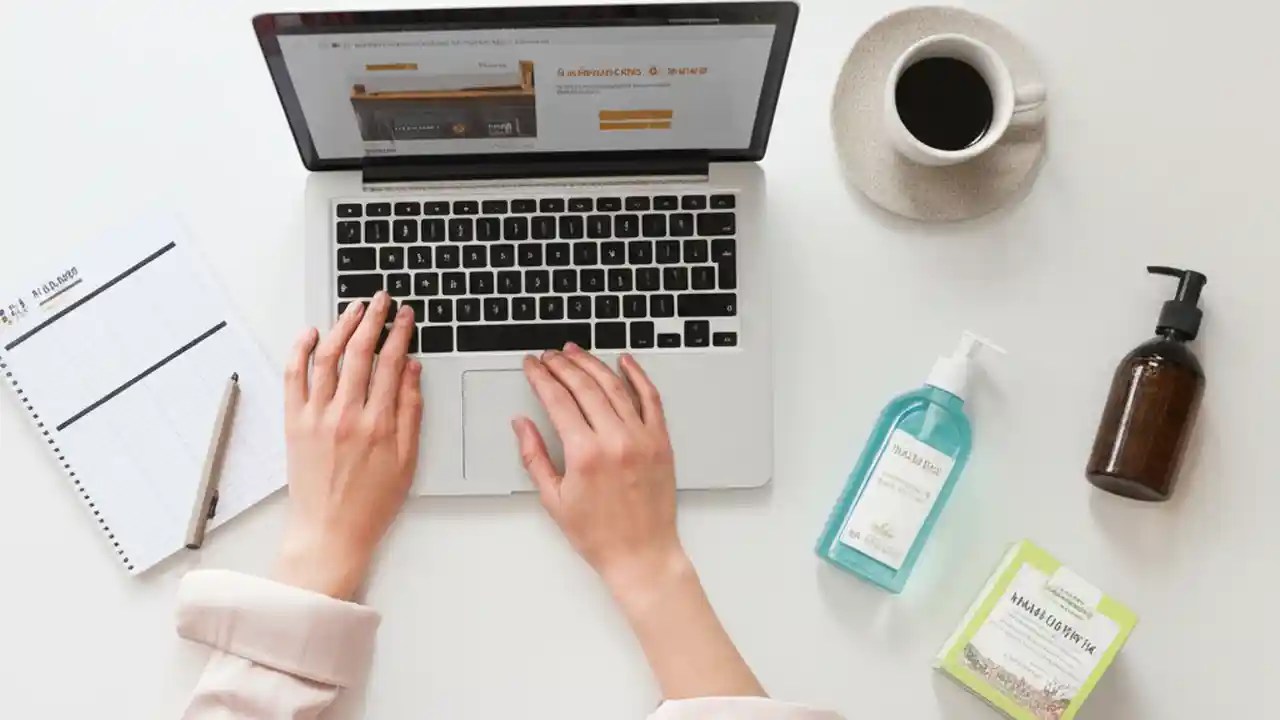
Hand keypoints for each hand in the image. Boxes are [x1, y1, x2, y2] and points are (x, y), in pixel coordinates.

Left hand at [275, 292, 422, 598]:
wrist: (329, 532)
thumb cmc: (370, 503)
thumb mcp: (407, 459)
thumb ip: (412, 411)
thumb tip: (412, 371)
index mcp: (379, 424)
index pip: (392, 363)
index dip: (400, 332)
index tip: (406, 316)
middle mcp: (346, 415)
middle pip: (360, 351)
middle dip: (373, 319)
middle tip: (381, 300)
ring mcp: (316, 417)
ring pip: (327, 356)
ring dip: (341, 327)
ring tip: (353, 309)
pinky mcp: (294, 423)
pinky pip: (294, 376)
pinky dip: (300, 350)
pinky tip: (311, 334)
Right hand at [513, 343, 683, 596]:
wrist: (642, 555)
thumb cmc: (599, 535)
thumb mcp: (554, 499)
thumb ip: (534, 457)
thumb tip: (521, 424)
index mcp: (585, 454)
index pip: (558, 400)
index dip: (541, 377)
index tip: (532, 365)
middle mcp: (616, 440)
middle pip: (585, 386)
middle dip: (562, 365)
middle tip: (549, 356)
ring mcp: (642, 438)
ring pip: (615, 386)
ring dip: (592, 364)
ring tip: (576, 352)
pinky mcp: (661, 441)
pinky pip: (651, 398)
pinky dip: (638, 376)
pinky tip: (625, 361)